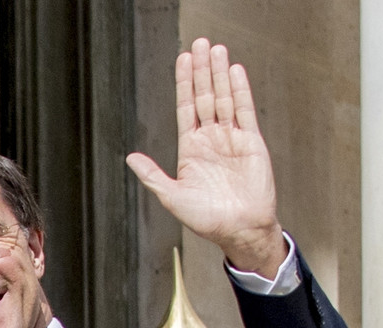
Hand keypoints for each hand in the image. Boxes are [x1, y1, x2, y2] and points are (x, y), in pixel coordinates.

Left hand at [126, 38, 286, 277]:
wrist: (239, 229)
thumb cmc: (206, 219)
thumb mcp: (172, 196)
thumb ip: (152, 176)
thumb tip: (130, 157)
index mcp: (190, 150)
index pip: (185, 109)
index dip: (184, 84)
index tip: (183, 60)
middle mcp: (210, 140)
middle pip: (204, 97)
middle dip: (201, 71)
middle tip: (199, 44)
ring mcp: (231, 138)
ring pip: (223, 99)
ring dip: (219, 74)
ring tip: (216, 49)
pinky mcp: (251, 142)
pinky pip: (245, 111)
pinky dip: (239, 90)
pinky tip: (234, 71)